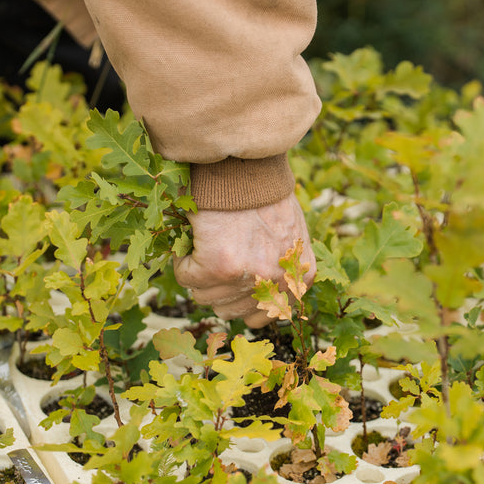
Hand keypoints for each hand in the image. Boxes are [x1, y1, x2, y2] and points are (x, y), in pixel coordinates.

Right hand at [173, 193, 315, 326]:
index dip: (240, 298)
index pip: (261, 317)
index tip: (232, 279)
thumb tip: (257, 297)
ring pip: (205, 297)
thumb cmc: (265, 194)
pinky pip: (186, 277)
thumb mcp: (289, 235)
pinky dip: (183, 259)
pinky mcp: (220, 266)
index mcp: (299, 278)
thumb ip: (280, 268)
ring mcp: (249, 276)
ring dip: (198, 274)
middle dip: (216, 287)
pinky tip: (196, 237)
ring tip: (207, 243)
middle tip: (215, 255)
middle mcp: (277, 283)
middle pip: (230, 311)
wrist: (247, 167)